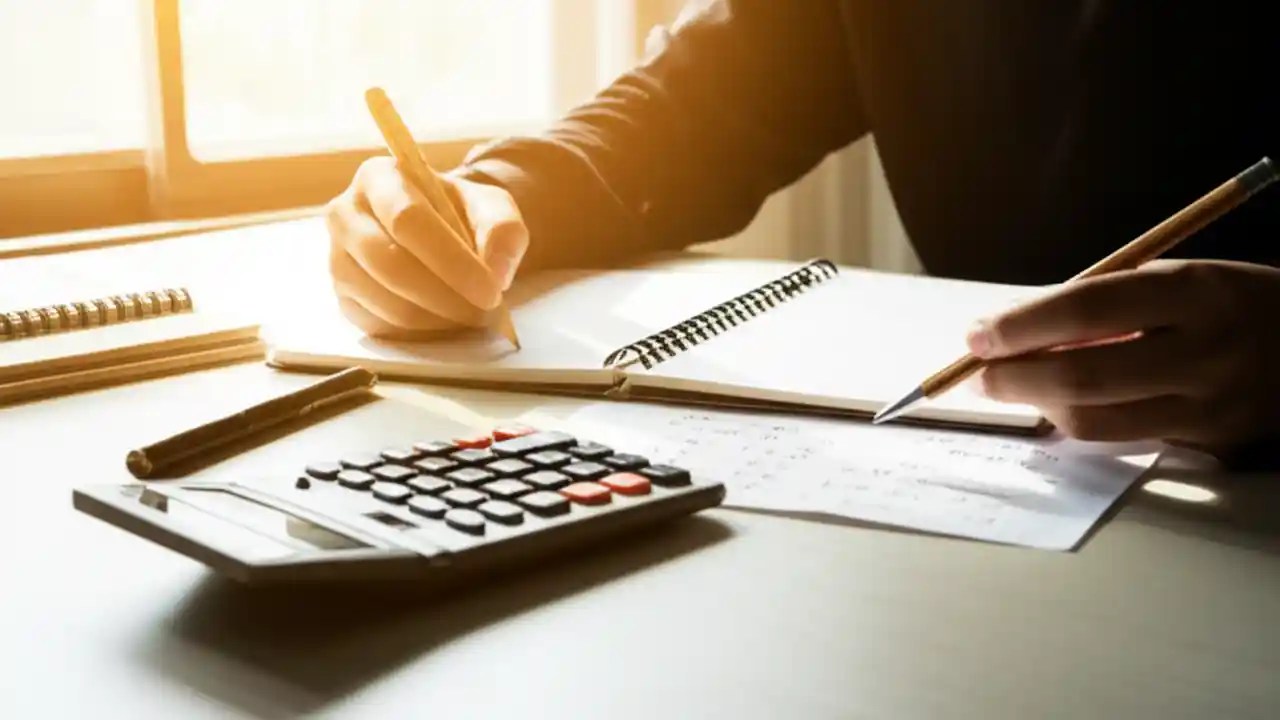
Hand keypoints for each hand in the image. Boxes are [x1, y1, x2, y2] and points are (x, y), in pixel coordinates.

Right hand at [325, 157, 528, 337]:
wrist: (437, 230)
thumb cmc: (459, 213)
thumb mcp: (491, 206)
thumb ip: (502, 229)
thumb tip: (496, 273)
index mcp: (379, 177)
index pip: (407, 220)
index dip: (451, 260)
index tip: (490, 290)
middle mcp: (346, 215)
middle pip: (389, 264)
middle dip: (444, 296)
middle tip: (484, 312)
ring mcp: (337, 259)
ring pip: (384, 301)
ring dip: (436, 319)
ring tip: (471, 316)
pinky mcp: (343, 297)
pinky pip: (378, 326)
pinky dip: (419, 333)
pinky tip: (445, 322)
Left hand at [968, 259, 1279, 448]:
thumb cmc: (1230, 302)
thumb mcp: (1176, 279)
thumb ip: (1102, 303)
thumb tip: (1013, 328)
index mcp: (1196, 291)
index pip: (1088, 308)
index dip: (1023, 326)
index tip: (978, 336)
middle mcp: (1205, 351)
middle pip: (1085, 377)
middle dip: (1015, 378)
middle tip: (976, 374)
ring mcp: (1209, 406)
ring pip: (1097, 422)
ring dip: (1038, 406)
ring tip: (1010, 386)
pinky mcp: (1207, 444)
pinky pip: (1122, 440)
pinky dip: (1079, 422)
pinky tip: (1058, 403)